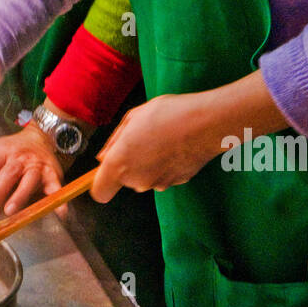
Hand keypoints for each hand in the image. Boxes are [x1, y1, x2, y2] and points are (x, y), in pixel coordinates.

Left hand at [0, 122, 63, 218]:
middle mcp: (21, 157)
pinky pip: (56, 189)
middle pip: (9, 174)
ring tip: (10, 212)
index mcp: (3, 151)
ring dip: (20, 197)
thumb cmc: (14, 150)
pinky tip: (59, 214)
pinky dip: (58, 202)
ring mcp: (38, 166)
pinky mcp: (53, 175)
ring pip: (29, 181)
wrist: (41, 137)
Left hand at [92, 92, 216, 200]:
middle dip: (129, 162)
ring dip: (148, 162)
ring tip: (162, 138)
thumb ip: (114, 141)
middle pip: (124, 180)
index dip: (100, 182)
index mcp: (120, 164)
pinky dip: (166, 164)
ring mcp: (158, 184)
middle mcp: (137, 180)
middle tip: (142, 137)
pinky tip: (175, 145)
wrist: (207, 123)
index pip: (100, 191)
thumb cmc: (169, 115)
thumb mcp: (133, 118)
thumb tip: (104, 157)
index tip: (106, 169)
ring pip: (145, 176)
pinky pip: (163, 175)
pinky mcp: (177, 183)